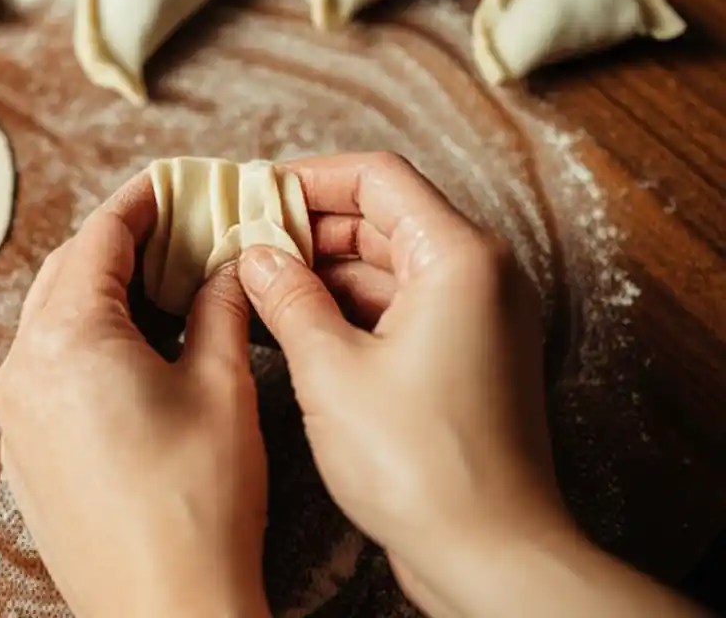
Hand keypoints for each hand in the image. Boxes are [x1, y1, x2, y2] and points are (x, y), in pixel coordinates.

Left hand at [0, 175, 269, 617]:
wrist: (164, 613)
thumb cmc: (199, 506)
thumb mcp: (222, 388)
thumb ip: (219, 307)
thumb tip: (225, 262)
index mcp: (66, 340)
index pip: (98, 239)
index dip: (141, 201)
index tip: (175, 181)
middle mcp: (21, 371)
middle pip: (67, 275)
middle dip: (121, 245)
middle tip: (180, 230)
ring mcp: (14, 418)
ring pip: (52, 323)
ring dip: (104, 295)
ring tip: (167, 288)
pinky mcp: (22, 455)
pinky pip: (46, 372)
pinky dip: (87, 345)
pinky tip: (137, 355)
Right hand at [238, 152, 701, 617]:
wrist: (488, 553)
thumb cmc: (421, 465)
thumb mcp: (330, 371)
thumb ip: (287, 298)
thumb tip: (255, 255)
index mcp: (458, 258)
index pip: (377, 178)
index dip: (308, 179)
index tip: (252, 194)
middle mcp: (479, 277)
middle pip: (381, 219)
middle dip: (308, 228)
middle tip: (241, 245)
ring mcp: (475, 319)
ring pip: (385, 266)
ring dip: (321, 272)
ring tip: (254, 287)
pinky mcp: (463, 358)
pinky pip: (397, 309)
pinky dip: (345, 311)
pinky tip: (289, 326)